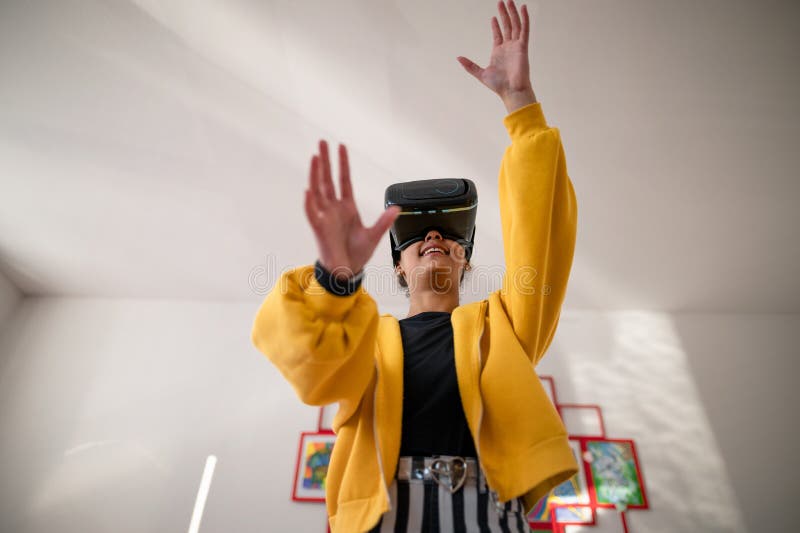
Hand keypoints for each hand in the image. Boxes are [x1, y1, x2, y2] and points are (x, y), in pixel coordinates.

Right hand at [304, 140, 400, 279]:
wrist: (348, 270)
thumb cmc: (358, 253)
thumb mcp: (374, 235)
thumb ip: (384, 221)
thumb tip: (397, 208)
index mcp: (347, 207)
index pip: (344, 180)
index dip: (343, 164)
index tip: (341, 147)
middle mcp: (334, 208)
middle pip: (328, 179)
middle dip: (325, 161)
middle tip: (322, 142)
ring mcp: (326, 216)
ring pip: (318, 190)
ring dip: (315, 174)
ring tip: (314, 157)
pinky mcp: (319, 228)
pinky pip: (312, 212)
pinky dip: (310, 202)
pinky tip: (308, 189)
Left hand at [457, 0, 536, 109]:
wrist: (511, 90)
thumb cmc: (498, 85)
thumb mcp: (480, 73)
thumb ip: (470, 65)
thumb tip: (458, 58)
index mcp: (498, 52)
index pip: (498, 35)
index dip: (496, 25)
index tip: (493, 17)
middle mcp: (508, 47)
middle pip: (506, 26)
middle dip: (504, 14)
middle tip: (501, 2)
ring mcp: (516, 46)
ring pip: (515, 25)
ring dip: (512, 12)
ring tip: (509, 1)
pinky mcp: (523, 46)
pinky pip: (524, 29)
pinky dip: (524, 18)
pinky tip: (523, 8)